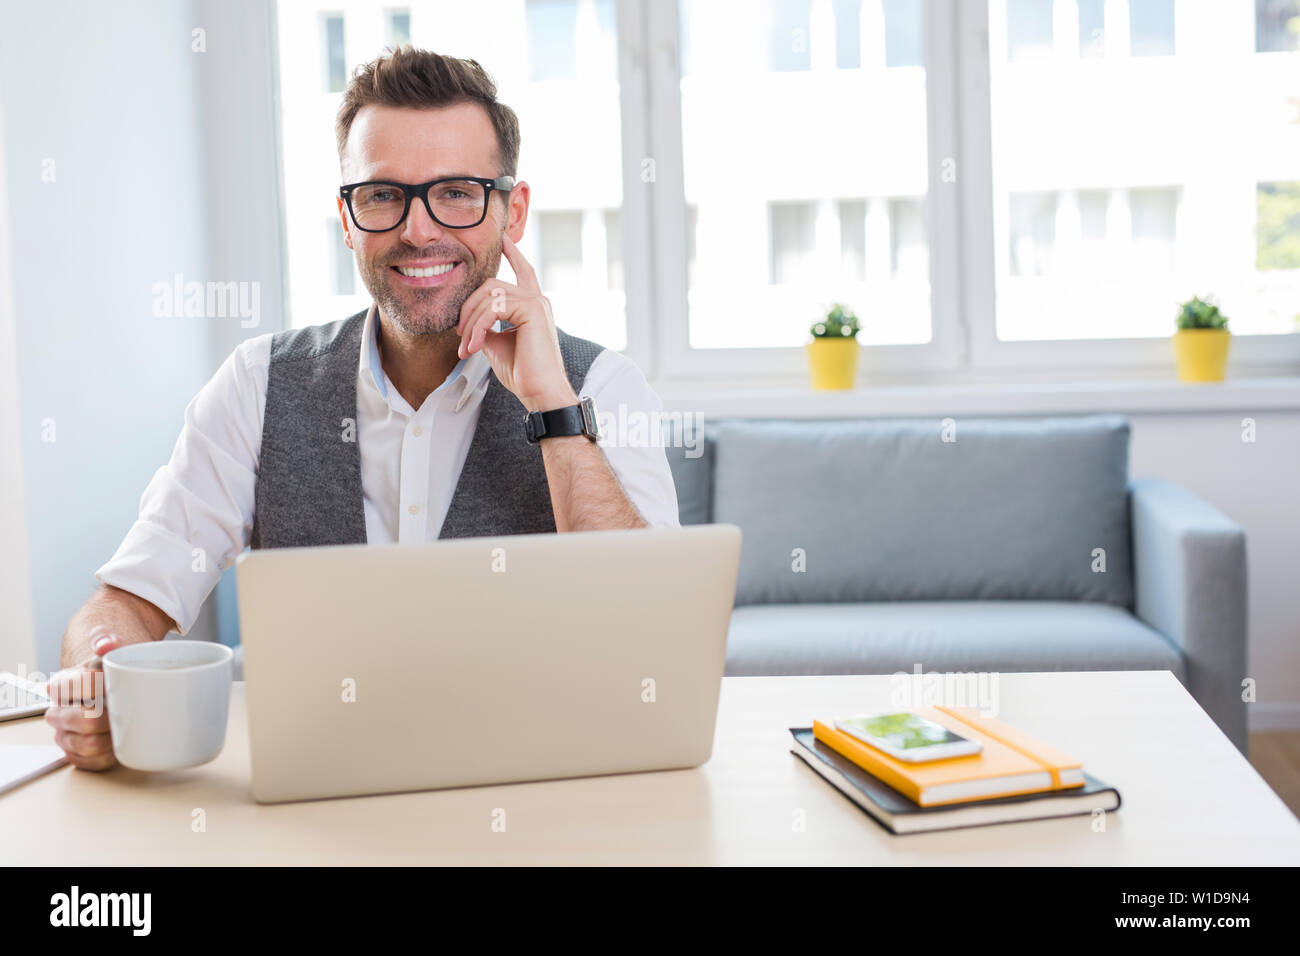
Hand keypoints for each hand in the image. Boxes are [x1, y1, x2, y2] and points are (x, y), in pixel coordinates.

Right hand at [44, 627, 120, 770]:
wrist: (111, 684)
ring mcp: (65, 734)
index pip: (76, 687)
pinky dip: (109, 755)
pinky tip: (120, 744)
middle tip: (129, 708)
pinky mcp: (76, 753)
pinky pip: (91, 762)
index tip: (118, 682)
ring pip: (86, 744)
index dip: (101, 685)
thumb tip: (106, 643)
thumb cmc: (111, 668)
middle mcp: (58, 711)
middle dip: (112, 716)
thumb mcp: (110, 648)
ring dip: (112, 737)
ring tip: (127, 725)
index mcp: (61, 684)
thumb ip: (105, 639)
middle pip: (83, 720)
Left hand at [455, 234, 578, 412]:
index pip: (522, 270)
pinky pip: (493, 307)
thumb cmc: (522, 373)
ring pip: (489, 295)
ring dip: (470, 321)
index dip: (512, 253)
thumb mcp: (496, 344)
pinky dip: (477, 326)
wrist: (539, 392)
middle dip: (469, 307)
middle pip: (491, 284)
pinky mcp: (532, 309)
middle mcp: (536, 299)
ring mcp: (536, 302)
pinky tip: (473, 346)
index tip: (502, 238)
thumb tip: (469, 321)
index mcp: (532, 305)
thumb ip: (485, 325)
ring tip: (466, 347)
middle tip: (459, 334)